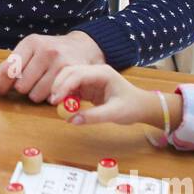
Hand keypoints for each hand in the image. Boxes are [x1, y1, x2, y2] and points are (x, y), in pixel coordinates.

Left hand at [0, 30, 106, 102]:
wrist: (84, 47)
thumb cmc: (50, 52)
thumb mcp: (27, 54)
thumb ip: (5, 69)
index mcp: (30, 43)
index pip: (8, 69)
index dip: (1, 84)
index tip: (2, 89)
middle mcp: (46, 50)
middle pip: (21, 86)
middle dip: (22, 89)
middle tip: (29, 83)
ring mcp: (60, 62)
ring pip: (36, 95)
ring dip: (36, 95)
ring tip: (41, 86)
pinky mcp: (73, 74)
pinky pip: (52, 97)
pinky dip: (50, 98)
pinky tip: (52, 89)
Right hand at [48, 63, 178, 128]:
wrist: (141, 107)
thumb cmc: (132, 107)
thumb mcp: (114, 113)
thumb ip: (94, 116)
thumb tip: (72, 120)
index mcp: (102, 73)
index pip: (78, 74)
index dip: (64, 85)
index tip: (55, 99)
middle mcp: (94, 73)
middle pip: (69, 72)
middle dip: (58, 85)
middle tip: (52, 102)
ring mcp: (90, 79)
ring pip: (68, 79)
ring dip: (61, 90)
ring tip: (57, 105)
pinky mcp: (88, 88)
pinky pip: (72, 89)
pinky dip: (66, 96)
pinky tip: (64, 105)